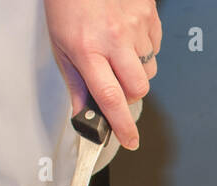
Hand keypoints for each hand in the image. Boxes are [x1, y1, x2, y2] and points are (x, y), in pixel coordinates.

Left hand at [45, 0, 160, 149]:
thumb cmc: (69, 3)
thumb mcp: (61, 45)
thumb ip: (75, 83)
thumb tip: (82, 114)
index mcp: (88, 49)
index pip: (109, 98)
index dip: (121, 125)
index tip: (129, 141)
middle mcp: (114, 39)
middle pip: (138, 89)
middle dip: (130, 96)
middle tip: (117, 84)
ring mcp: (135, 27)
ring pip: (148, 70)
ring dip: (136, 71)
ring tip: (119, 52)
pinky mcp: (149, 16)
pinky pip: (155, 48)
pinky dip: (143, 49)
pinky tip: (127, 36)